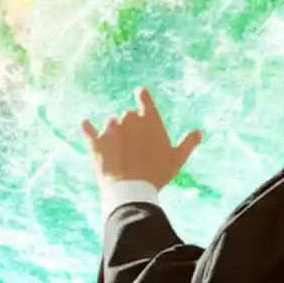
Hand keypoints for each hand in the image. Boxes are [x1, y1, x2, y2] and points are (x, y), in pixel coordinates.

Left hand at [81, 87, 201, 189]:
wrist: (130, 189)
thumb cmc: (157, 172)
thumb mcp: (177, 159)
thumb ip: (188, 143)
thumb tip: (199, 132)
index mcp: (149, 120)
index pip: (144, 99)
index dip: (142, 96)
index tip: (140, 93)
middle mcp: (129, 120)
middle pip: (127, 114)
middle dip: (130, 124)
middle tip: (135, 142)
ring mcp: (111, 130)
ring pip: (111, 123)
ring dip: (114, 130)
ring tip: (119, 147)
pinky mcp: (96, 142)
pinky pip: (88, 130)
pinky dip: (87, 127)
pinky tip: (84, 123)